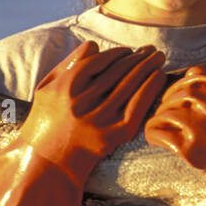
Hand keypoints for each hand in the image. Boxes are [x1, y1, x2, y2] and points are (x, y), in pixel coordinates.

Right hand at [0, 41, 166, 205]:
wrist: (48, 160)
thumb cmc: (47, 119)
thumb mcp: (47, 88)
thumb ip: (69, 64)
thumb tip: (94, 45)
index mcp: (64, 89)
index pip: (97, 63)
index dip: (116, 54)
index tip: (128, 50)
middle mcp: (81, 104)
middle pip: (116, 73)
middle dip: (137, 58)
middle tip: (152, 50)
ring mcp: (98, 120)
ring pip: (128, 87)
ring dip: (147, 69)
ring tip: (158, 58)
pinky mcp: (113, 135)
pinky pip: (137, 107)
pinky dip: (149, 90)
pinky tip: (158, 77)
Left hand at [145, 68, 205, 205]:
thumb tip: (190, 71)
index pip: (194, 77)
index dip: (181, 85)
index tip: (177, 94)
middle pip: (177, 94)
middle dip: (168, 101)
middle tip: (165, 111)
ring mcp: (201, 126)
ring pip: (165, 112)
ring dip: (159, 117)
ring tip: (160, 124)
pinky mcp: (191, 149)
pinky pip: (160, 133)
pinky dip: (153, 133)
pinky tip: (155, 137)